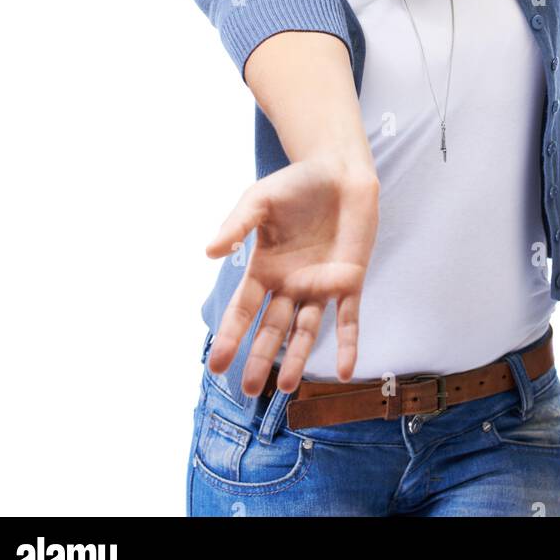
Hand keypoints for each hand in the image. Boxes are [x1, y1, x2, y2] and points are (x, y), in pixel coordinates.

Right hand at [204, 157, 379, 395]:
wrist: (339, 170)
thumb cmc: (296, 184)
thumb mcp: (259, 200)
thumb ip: (237, 224)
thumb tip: (209, 252)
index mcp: (265, 268)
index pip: (244, 309)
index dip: (231, 336)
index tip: (216, 364)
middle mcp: (290, 284)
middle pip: (272, 328)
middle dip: (260, 357)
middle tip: (247, 389)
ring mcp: (320, 286)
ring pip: (306, 331)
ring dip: (297, 358)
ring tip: (286, 387)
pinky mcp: (350, 281)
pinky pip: (348, 319)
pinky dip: (348, 344)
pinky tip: (347, 371)